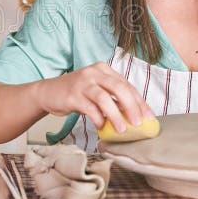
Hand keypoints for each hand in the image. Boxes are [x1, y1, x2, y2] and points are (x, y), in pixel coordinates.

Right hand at [33, 62, 156, 131]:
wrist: (48, 92)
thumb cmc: (76, 93)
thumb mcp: (96, 90)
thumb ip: (113, 98)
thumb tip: (134, 115)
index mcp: (103, 69)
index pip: (127, 85)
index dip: (140, 102)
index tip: (149, 117)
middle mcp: (94, 73)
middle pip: (119, 88)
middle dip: (132, 107)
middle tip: (139, 123)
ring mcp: (82, 83)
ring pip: (105, 98)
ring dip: (116, 115)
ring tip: (122, 129)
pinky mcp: (72, 95)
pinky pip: (90, 108)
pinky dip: (98, 118)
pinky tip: (101, 126)